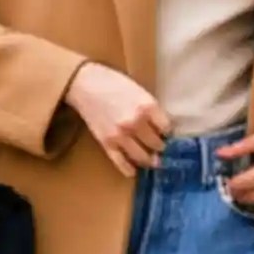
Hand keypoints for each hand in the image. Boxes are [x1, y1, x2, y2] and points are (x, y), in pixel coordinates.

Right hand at [65, 62, 171, 176]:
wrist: (84, 84)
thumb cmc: (112, 82)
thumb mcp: (138, 90)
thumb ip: (150, 108)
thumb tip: (161, 125)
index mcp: (147, 106)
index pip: (166, 128)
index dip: (168, 132)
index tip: (168, 134)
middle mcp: (135, 123)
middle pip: (156, 144)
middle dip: (160, 147)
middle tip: (161, 148)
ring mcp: (121, 135)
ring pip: (142, 157)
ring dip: (150, 161)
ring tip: (153, 161)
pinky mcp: (107, 143)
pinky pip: (121, 162)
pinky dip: (129, 169)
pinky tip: (134, 171)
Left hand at [215, 126, 253, 205]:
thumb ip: (243, 146)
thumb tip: (220, 153)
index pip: (246, 182)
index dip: (232, 183)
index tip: (223, 178)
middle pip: (250, 195)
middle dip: (236, 192)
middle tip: (225, 184)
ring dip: (244, 196)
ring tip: (235, 188)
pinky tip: (249, 190)